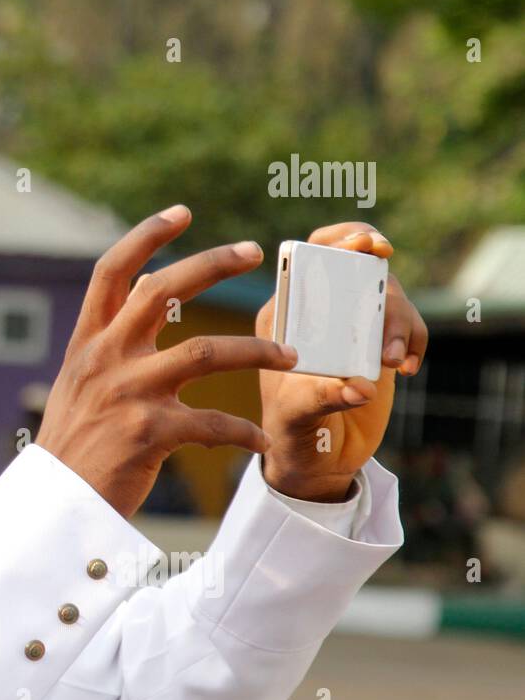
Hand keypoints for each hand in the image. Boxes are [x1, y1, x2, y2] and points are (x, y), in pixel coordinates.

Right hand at [36, 205, 297, 516]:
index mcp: (87, 344)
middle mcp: (105, 358)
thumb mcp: (77, 385)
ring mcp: (126, 393)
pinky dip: (243, 433)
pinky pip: (213, 423)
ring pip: (205, 351)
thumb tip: (142, 291)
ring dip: (255, 349)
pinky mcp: (147, 432)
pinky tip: (261, 443)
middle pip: (162, 290)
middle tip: (254, 250)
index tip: (181, 211)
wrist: (55, 506)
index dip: (145, 235)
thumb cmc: (72, 447)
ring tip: (290, 354)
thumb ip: (106, 343)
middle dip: (212, 263)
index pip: (111, 271)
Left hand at [256, 224, 428, 501]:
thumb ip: (320, 398)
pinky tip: (408, 368)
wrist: (316, 460)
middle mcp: (318, 312)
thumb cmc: (291, 434)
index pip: (311, 256)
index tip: (368, 244)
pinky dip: (414, 339)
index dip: (340, 239)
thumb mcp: (295, 416)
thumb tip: (361, 387)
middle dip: (381, 284)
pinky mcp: (379, 344)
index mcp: (285, 312)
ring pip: (388, 296)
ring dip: (401, 321)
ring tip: (394, 362)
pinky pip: (408, 325)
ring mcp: (351, 326)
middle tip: (390, 308)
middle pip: (359, 269)